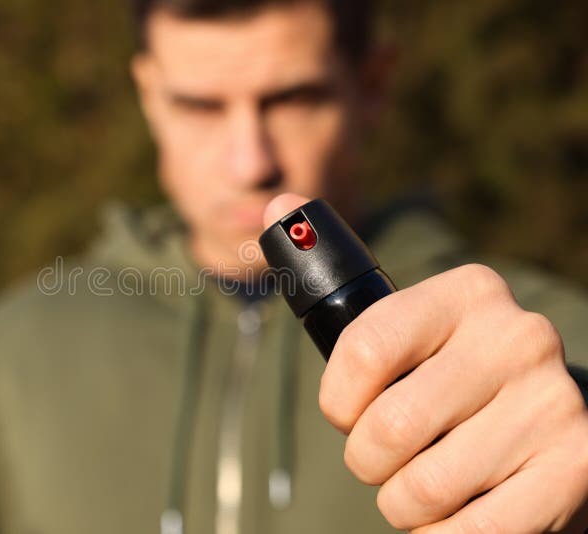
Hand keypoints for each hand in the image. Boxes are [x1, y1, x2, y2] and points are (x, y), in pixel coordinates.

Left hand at [264, 194, 587, 531]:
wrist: (543, 428)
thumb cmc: (445, 378)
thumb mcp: (401, 323)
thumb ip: (329, 269)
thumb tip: (277, 204)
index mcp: (467, 292)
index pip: (362, 349)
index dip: (339, 400)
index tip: (348, 413)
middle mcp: (518, 337)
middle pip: (386, 430)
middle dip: (367, 460)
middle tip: (387, 456)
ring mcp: (553, 404)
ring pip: (420, 489)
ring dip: (403, 503)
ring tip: (425, 481)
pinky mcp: (575, 470)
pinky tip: (453, 515)